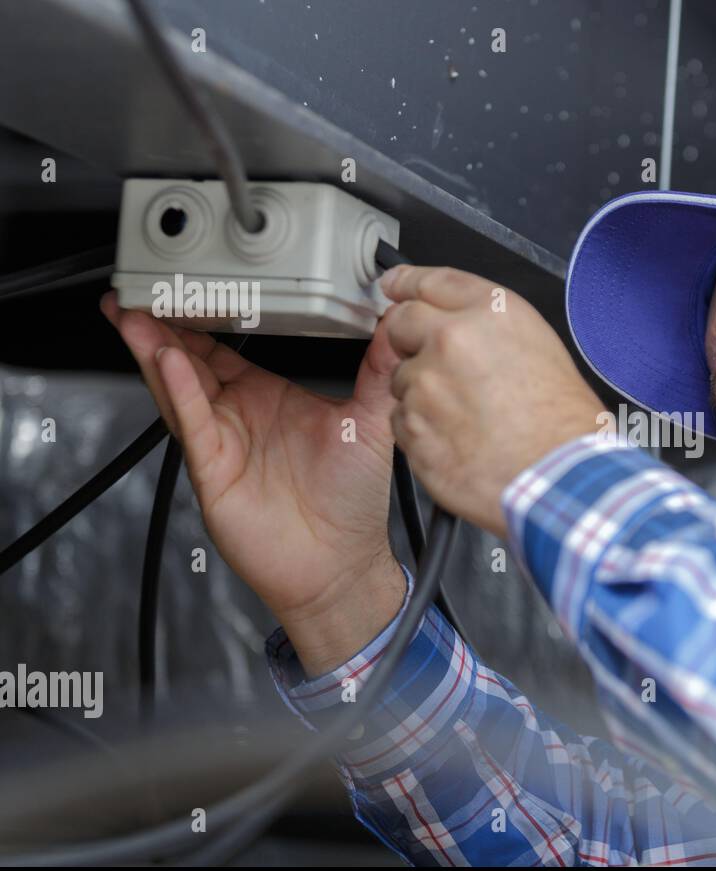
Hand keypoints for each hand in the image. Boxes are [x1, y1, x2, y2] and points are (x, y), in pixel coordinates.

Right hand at [101, 292, 406, 675]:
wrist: (339, 564)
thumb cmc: (350, 502)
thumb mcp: (371, 421)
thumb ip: (379, 371)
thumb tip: (396, 326)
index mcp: (269, 396)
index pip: (225, 347)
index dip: (205, 316)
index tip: (193, 280)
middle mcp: (239, 415)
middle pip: (189, 359)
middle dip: (163, 323)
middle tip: (145, 286)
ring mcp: (221, 440)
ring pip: (179, 386)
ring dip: (158, 348)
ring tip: (140, 313)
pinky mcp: (213, 470)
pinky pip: (193, 425)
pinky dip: (179, 392)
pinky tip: (170, 362)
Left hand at [381, 266, 605, 538]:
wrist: (560, 478)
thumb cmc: (563, 424)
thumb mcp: (542, 348)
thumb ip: (491, 328)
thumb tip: (463, 327)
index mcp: (490, 312)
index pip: (431, 280)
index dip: (407, 282)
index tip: (394, 286)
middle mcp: (451, 340)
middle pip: (401, 323)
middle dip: (410, 340)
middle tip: (439, 368)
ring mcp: (426, 385)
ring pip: (402, 379)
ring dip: (423, 393)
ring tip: (468, 418)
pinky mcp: (412, 427)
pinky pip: (402, 422)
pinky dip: (422, 430)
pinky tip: (458, 441)